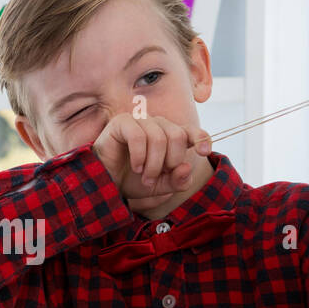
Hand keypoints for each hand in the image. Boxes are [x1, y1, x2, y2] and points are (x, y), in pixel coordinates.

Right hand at [92, 112, 212, 204]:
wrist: (105, 182)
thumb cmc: (131, 181)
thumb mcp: (160, 186)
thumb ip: (177, 180)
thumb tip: (187, 167)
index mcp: (169, 136)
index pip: (191, 131)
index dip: (201, 138)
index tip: (203, 152)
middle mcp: (157, 125)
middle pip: (177, 135)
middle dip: (170, 161)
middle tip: (155, 177)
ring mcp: (139, 121)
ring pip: (158, 137)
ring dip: (153, 163)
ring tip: (143, 176)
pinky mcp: (122, 122)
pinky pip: (139, 136)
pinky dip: (139, 156)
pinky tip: (135, 166)